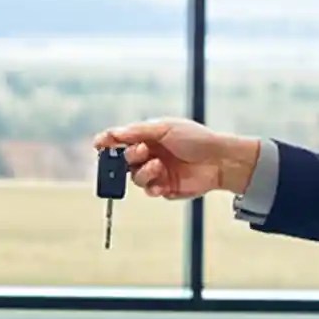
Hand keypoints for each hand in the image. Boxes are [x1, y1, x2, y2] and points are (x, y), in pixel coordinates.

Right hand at [92, 117, 259, 199]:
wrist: (219, 160)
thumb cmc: (196, 139)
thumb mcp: (165, 128)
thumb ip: (138, 131)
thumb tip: (113, 132)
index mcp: (148, 137)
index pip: (121, 140)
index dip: (108, 142)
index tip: (99, 144)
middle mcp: (150, 155)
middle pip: (124, 160)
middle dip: (128, 156)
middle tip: (141, 152)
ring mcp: (157, 172)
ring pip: (135, 177)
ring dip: (142, 172)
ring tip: (158, 166)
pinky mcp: (166, 188)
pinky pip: (150, 191)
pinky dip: (152, 187)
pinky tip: (161, 183)